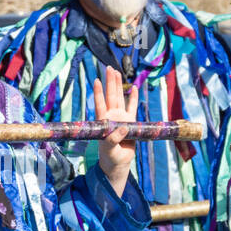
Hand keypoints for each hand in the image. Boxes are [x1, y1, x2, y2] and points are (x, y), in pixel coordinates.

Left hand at [93, 66, 138, 193]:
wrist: (118, 162)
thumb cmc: (110, 157)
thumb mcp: (110, 150)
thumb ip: (113, 139)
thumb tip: (123, 127)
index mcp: (104, 122)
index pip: (100, 104)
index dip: (98, 93)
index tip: (96, 80)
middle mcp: (112, 117)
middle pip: (111, 96)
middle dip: (110, 82)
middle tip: (108, 68)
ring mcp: (121, 118)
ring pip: (120, 98)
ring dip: (118, 85)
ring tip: (116, 72)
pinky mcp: (130, 122)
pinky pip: (132, 107)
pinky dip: (133, 97)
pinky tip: (133, 87)